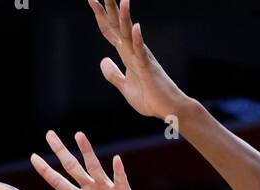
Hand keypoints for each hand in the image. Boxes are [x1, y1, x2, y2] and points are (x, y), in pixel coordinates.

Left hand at [31, 130, 151, 189]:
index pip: (59, 182)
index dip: (46, 171)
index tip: (33, 157)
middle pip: (72, 167)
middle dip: (61, 151)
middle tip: (49, 134)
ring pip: (94, 167)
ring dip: (86, 151)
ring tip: (78, 135)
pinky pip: (120, 180)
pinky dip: (118, 170)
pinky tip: (116, 160)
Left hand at [88, 0, 186, 120]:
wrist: (168, 109)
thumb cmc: (150, 98)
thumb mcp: (125, 87)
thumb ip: (114, 74)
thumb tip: (103, 60)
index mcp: (126, 54)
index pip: (111, 31)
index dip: (100, 16)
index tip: (92, 0)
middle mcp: (133, 51)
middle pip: (118, 26)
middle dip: (108, 9)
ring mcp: (141, 58)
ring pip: (129, 34)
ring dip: (124, 17)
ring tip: (122, 0)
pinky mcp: (149, 68)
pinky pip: (142, 52)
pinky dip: (138, 40)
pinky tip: (136, 27)